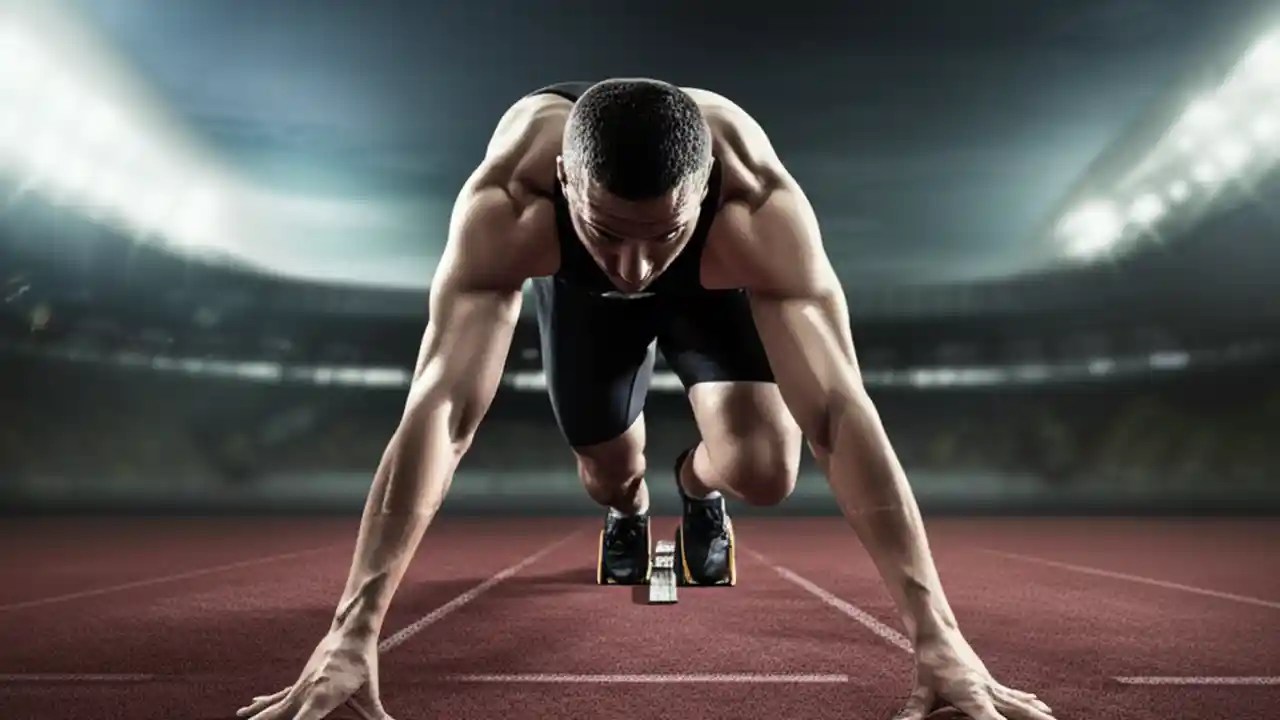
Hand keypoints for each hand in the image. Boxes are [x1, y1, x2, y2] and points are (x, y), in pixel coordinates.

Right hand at [236, 629, 393, 719]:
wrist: (350, 632)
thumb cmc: (362, 662)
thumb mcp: (370, 691)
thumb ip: (377, 714)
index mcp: (321, 697)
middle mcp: (305, 693)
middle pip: (278, 716)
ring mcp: (299, 687)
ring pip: (272, 707)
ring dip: (258, 717)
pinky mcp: (299, 682)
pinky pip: (276, 696)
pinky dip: (262, 704)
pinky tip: (248, 707)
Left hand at [895, 629, 1053, 719]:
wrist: (937, 634)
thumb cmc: (929, 663)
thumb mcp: (920, 691)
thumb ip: (913, 710)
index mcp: (971, 695)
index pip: (990, 718)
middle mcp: (987, 691)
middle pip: (1016, 710)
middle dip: (1034, 719)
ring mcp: (991, 687)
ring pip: (1019, 703)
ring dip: (1036, 712)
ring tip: (1055, 719)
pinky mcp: (990, 683)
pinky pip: (1013, 694)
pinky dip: (1028, 700)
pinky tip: (1041, 704)